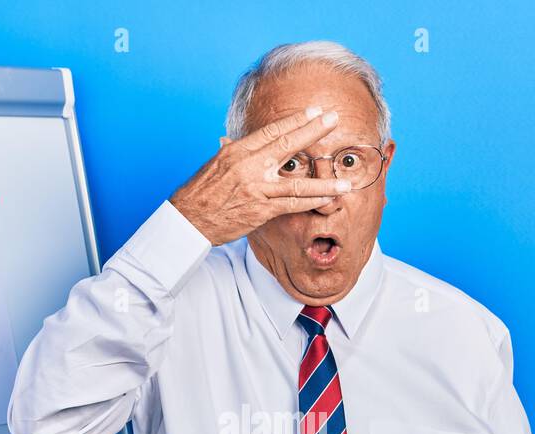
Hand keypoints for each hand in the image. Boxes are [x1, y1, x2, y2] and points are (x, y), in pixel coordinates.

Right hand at [169, 106, 353, 244]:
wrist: (188, 220)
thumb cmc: (199, 193)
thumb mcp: (214, 166)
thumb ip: (229, 153)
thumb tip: (228, 141)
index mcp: (237, 150)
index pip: (272, 130)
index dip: (296, 120)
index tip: (315, 111)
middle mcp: (249, 165)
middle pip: (288, 144)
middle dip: (314, 131)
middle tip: (335, 119)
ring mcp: (256, 188)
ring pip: (297, 182)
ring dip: (324, 181)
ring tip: (346, 181)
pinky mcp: (260, 210)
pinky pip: (292, 205)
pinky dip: (312, 203)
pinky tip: (329, 200)